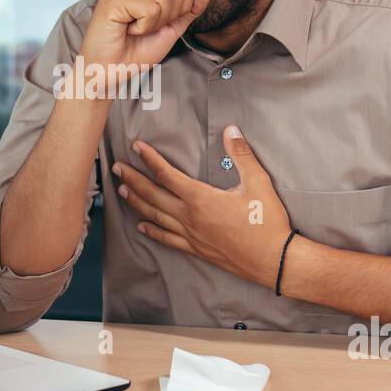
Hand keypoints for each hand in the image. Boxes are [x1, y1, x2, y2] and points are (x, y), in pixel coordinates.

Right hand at [80, 0, 211, 80]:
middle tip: (145, 26)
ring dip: (156, 22)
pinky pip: (151, 9)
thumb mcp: (171, 27)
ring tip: (135, 28)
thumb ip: (190, 7)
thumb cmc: (135, 50)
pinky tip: (126, 29)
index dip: (181, 7)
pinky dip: (145, 27)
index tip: (155, 21)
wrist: (109, 72)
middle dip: (170, 14)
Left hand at [112, 126, 291, 288]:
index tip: (137, 147)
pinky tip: (142, 227)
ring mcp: (191, 235)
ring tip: (122, 191)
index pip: (166, 174)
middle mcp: (190, 217)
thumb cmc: (266, 222)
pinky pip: (168, 239)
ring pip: (155, 216)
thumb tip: (231, 130)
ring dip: (137, 202)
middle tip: (117, 168)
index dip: (150, 159)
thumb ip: (241, 155)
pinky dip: (152, 231)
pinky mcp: (196, 249)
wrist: (273, 260)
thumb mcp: (258, 183)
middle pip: (153, 195)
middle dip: (134, 179)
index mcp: (200, 198)